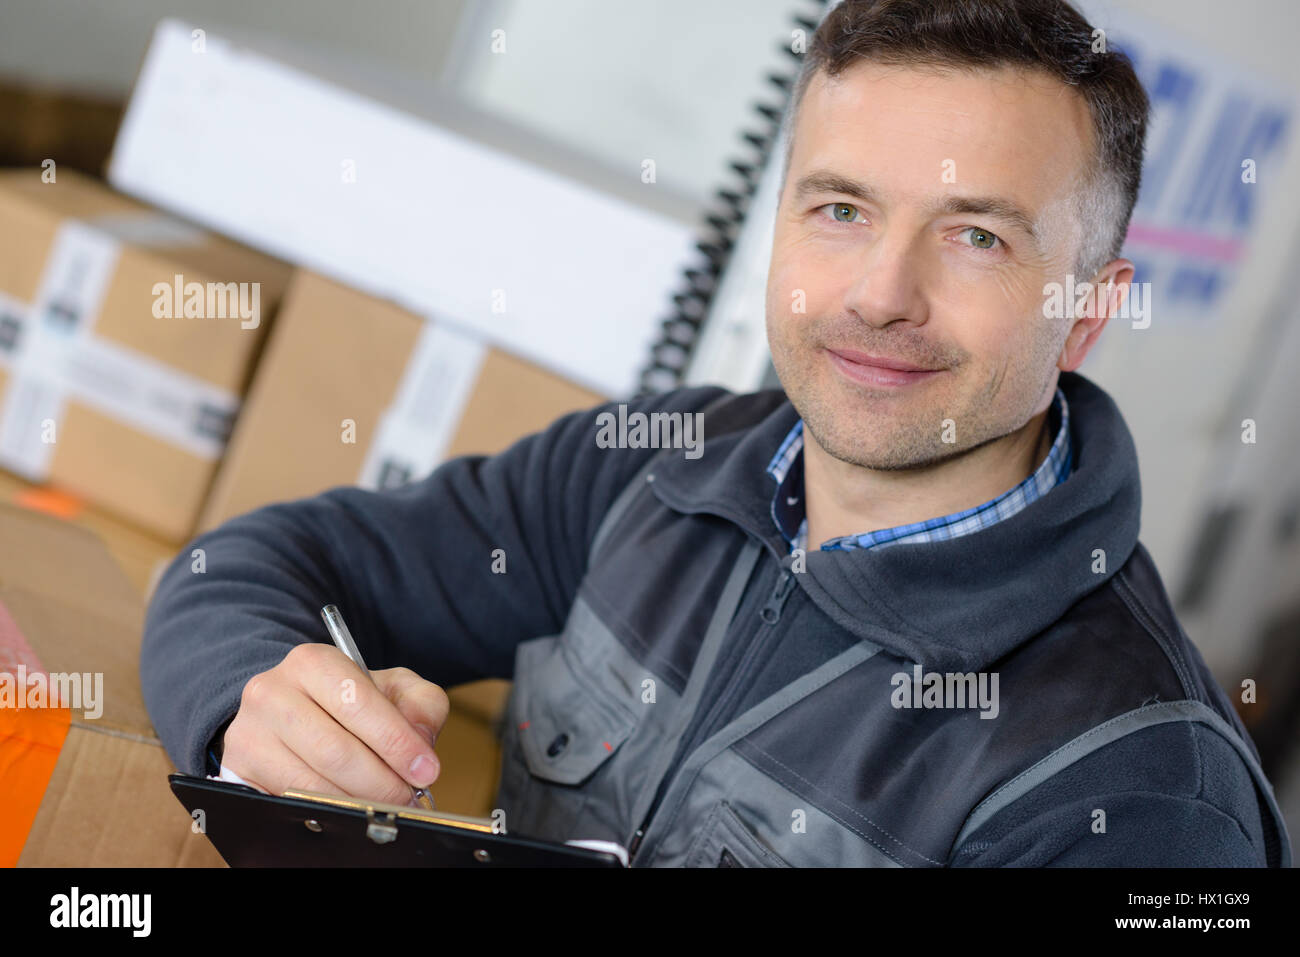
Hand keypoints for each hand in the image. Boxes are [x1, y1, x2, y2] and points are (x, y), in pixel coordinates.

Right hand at [219, 642, 449, 806]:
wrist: (294, 709)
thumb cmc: (350, 700)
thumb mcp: (393, 688)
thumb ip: (420, 704)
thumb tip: (420, 740)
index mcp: (311, 662)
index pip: (357, 703)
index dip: (396, 741)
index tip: (426, 769)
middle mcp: (271, 693)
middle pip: (335, 750)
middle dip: (381, 782)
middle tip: (409, 797)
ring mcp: (249, 734)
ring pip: (312, 783)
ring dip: (358, 802)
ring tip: (387, 805)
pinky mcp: (239, 771)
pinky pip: (290, 802)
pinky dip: (329, 812)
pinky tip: (352, 808)